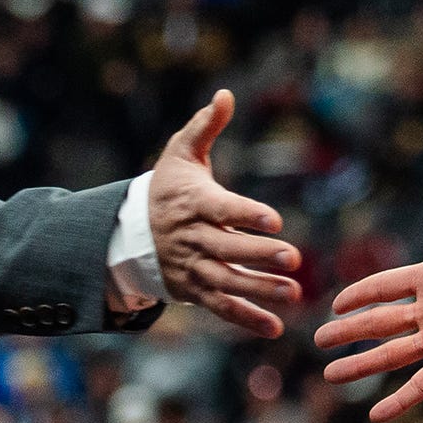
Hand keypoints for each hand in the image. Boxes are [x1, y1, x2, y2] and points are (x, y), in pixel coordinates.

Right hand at [149, 90, 302, 336]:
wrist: (128, 232)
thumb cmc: (167, 187)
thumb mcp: (181, 153)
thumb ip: (205, 127)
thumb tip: (225, 95)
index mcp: (192, 203)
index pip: (221, 209)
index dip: (247, 215)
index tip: (274, 220)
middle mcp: (191, 238)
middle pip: (227, 248)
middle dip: (259, 255)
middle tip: (294, 258)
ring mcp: (192, 267)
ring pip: (227, 281)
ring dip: (259, 290)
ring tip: (293, 292)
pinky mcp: (194, 290)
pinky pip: (221, 307)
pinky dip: (246, 319)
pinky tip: (275, 327)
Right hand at [313, 172, 422, 421]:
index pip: (387, 286)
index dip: (361, 293)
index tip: (336, 303)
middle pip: (380, 322)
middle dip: (349, 331)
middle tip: (319, 338)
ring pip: (390, 354)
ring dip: (360, 365)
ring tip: (330, 375)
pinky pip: (419, 384)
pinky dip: (397, 400)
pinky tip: (375, 416)